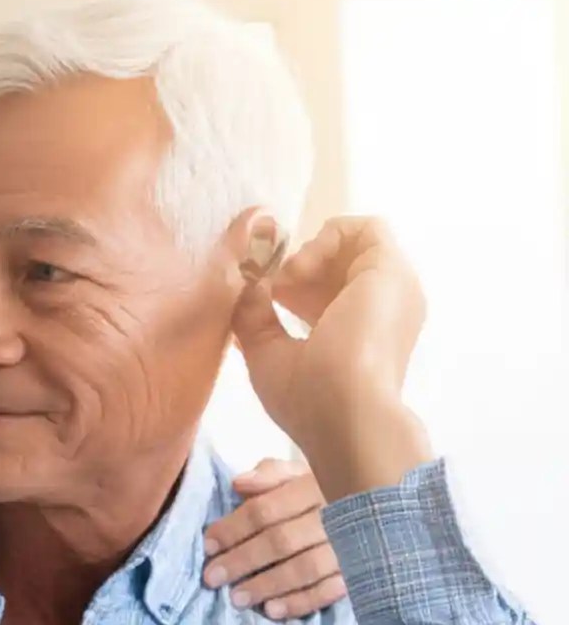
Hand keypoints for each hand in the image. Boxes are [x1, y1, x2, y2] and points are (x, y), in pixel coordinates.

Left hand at [204, 459, 346, 618]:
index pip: (265, 509)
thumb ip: (270, 474)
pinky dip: (301, 602)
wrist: (378, 501)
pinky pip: (330, 591)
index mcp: (312, 486)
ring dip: (268, 585)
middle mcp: (332, 516)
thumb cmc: (325, 486)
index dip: (233, 528)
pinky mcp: (362, 572)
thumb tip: (239, 484)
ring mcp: (349, 546)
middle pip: (280, 541)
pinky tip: (274, 610)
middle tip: (213, 577)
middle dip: (243, 560)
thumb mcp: (299, 471)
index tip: (208, 544)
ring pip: (304, 569)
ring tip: (238, 598)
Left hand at [233, 217, 433, 499]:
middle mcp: (380, 308)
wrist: (346, 415)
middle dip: (301, 264)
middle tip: (274, 286)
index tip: (265, 296)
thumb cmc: (310, 397)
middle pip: (341, 263)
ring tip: (288, 278)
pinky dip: (327, 237)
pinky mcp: (393, 269)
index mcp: (356, 331)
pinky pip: (365, 228)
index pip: (328, 290)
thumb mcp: (266, 352)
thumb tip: (250, 282)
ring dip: (312, 250)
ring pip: (354, 243)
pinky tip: (300, 268)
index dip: (292, 284)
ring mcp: (392, 288)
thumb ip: (254, 314)